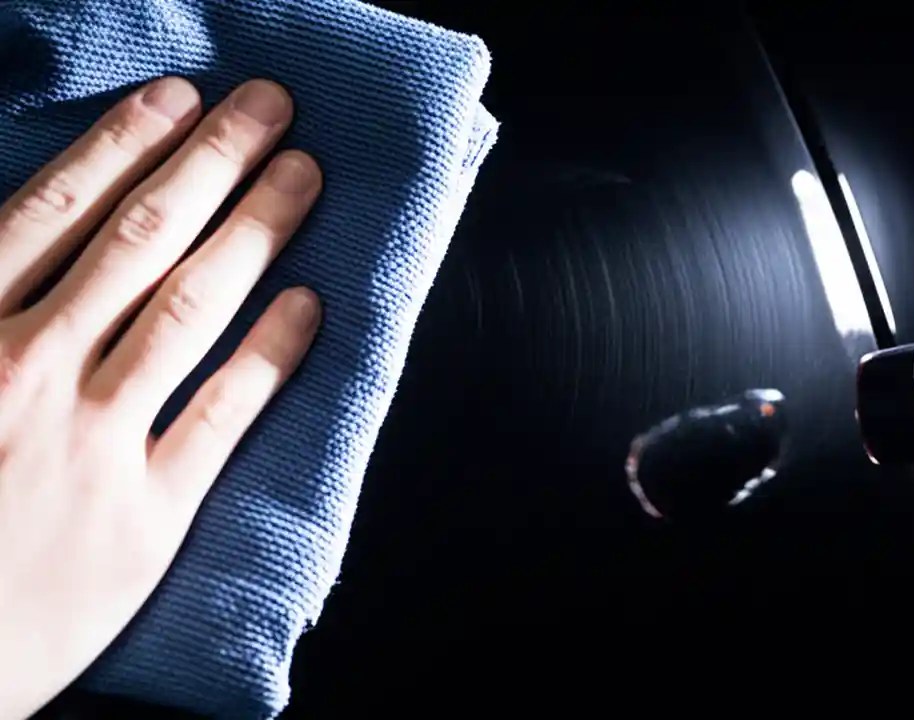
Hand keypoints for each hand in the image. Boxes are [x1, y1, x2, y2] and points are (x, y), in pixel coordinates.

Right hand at [0, 77, 321, 717]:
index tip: (180, 101)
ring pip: (190, 309)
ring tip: (305, 178)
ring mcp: (91, 441)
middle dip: (212, 162)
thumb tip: (31, 241)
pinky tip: (309, 303)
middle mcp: (27, 371)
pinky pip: (223, 414)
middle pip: (139, 242)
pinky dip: (270, 354)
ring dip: (257, 231)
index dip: (125, 146)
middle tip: (272, 110)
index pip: (53, 212)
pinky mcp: (145, 515)